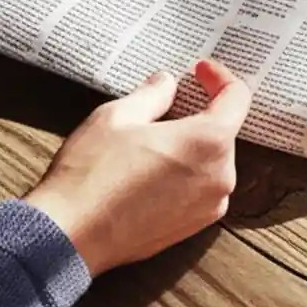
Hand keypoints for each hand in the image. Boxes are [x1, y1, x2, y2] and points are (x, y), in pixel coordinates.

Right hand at [24, 59, 251, 275]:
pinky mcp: (194, 227)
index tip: (199, 70)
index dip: (219, 78)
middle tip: (168, 103)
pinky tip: (153, 169)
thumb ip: (153, 95)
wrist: (69, 236)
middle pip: (224, 131)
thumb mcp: (117, 116)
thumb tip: (167, 83)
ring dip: (192, 145)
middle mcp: (221, 176)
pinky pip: (201, 188)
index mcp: (209, 142)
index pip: (236, 98)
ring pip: (212, 161)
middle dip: (200, 113)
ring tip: (155, 139)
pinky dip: (186, 172)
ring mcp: (210, 206)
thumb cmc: (91, 174)